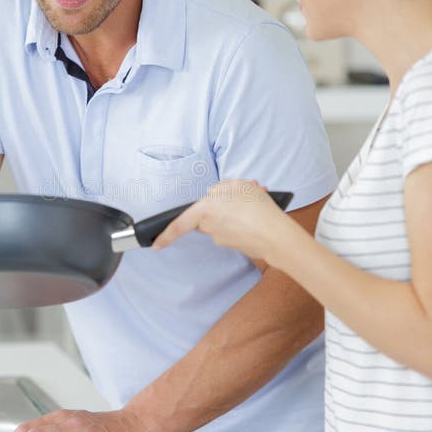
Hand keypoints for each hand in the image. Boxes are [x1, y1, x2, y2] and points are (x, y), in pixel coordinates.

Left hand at [153, 180, 288, 262]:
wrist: (275, 235)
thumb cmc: (257, 208)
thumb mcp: (239, 185)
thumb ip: (222, 188)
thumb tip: (214, 194)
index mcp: (205, 210)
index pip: (179, 224)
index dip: (166, 235)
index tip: (155, 246)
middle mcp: (210, 227)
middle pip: (205, 217)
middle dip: (220, 207)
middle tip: (242, 196)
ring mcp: (222, 238)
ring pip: (222, 222)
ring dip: (235, 212)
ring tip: (257, 201)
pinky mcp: (235, 245)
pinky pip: (234, 230)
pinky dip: (244, 222)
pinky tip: (259, 214)